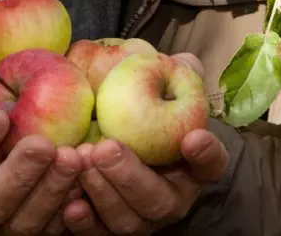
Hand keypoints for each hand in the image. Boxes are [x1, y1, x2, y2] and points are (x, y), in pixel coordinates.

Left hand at [62, 53, 229, 235]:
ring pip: (127, 221)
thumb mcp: (157, 89)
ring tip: (81, 164)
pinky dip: (84, 223)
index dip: (206, 154)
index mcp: (191, 166)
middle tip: (105, 148)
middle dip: (131, 177)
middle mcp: (170, 198)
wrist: (103, 139)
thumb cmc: (137, 112)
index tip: (193, 137)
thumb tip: (183, 61)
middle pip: (159, 200)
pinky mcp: (106, 230)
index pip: (211, 163)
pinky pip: (97, 235)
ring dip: (103, 194)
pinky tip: (69, 204)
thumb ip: (173, 76)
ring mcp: (139, 220)